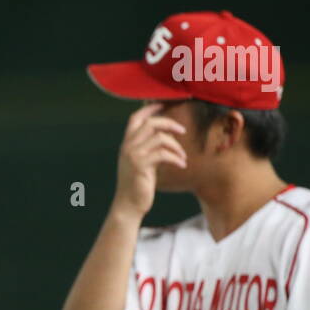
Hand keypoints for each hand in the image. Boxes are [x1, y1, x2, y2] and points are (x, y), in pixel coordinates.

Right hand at [111, 103, 186, 220]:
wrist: (129, 204)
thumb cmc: (138, 183)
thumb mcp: (141, 161)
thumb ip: (147, 147)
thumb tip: (166, 135)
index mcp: (126, 143)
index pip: (135, 118)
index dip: (149, 109)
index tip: (164, 105)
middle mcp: (127, 146)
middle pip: (150, 123)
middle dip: (169, 124)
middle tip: (183, 131)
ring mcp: (133, 155)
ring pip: (159, 138)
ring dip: (176, 146)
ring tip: (182, 156)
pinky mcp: (141, 165)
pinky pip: (164, 154)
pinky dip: (176, 158)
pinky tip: (181, 165)